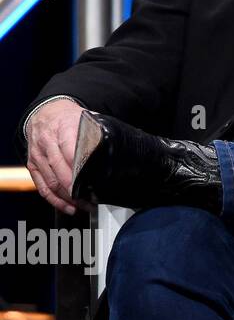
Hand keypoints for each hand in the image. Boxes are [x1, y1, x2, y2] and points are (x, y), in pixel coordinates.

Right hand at [25, 98, 91, 215]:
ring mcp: (38, 155)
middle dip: (76, 189)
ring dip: (67, 198)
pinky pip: (42, 185)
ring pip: (51, 182)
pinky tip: (67, 206)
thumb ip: (96, 134)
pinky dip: (54, 199)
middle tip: (91, 201)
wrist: (45, 112)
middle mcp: (47, 143)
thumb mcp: (85, 119)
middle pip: (61, 171)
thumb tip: (114, 148)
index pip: (72, 153)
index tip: (94, 183)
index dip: (81, 170)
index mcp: (63, 130)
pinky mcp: (32, 164)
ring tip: (83, 206)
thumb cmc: (69, 118)